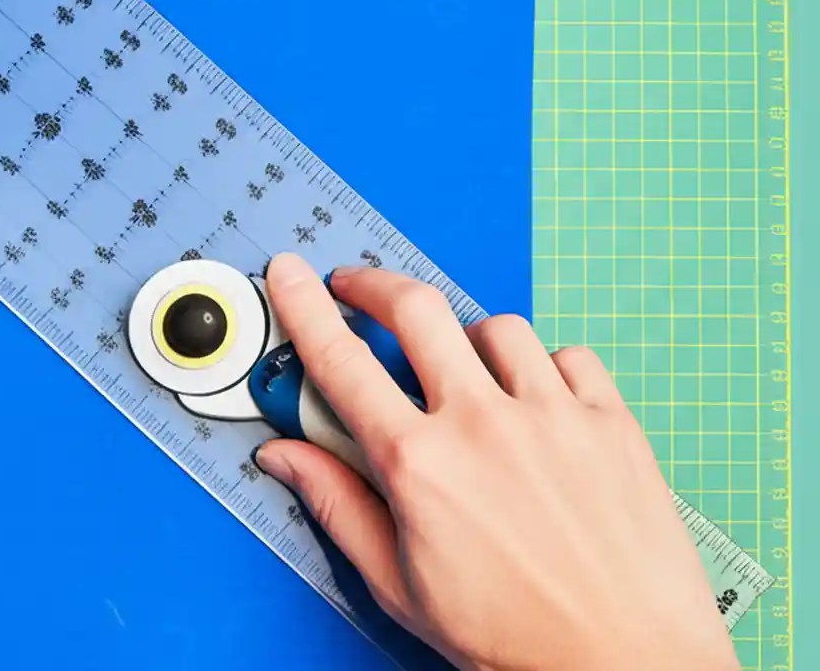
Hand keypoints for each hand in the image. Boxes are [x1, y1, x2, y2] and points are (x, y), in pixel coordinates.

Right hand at [254, 254, 737, 670]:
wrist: (624, 664)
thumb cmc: (512, 638)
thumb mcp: (397, 583)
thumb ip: (336, 504)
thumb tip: (284, 456)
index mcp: (419, 465)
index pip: (341, 362)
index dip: (304, 308)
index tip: (292, 275)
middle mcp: (483, 425)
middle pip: (416, 309)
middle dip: (376, 284)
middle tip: (361, 288)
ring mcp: (553, 415)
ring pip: (495, 327)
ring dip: (467, 339)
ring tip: (465, 374)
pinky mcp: (610, 422)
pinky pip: (569, 355)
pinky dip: (545, 367)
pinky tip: (537, 402)